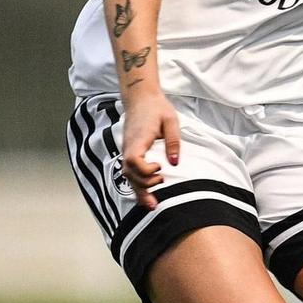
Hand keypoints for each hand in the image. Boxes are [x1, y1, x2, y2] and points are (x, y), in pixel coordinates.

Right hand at [119, 89, 180, 210]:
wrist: (141, 98)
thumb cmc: (157, 108)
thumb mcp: (170, 121)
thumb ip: (173, 142)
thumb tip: (175, 163)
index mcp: (138, 139)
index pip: (133, 160)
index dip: (145, 169)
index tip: (160, 167)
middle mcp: (128, 147)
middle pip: (129, 173)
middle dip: (143, 185)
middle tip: (162, 183)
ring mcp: (127, 150)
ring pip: (128, 175)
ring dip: (139, 190)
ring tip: (153, 204)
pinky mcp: (130, 152)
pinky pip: (130, 172)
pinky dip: (137, 185)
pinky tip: (146, 196)